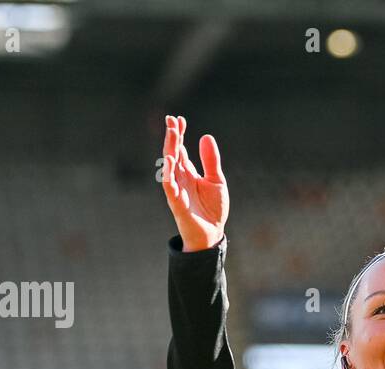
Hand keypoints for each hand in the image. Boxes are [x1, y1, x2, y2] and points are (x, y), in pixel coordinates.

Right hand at [160, 114, 228, 251]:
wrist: (212, 233)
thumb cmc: (213, 209)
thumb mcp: (216, 181)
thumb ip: (210, 161)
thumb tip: (205, 136)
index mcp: (188, 172)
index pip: (181, 149)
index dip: (179, 134)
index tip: (179, 119)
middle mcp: (180, 178)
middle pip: (173, 153)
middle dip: (172, 137)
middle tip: (171, 120)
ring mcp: (177, 189)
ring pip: (169, 166)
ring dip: (170, 149)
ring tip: (172, 133)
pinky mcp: (176, 202)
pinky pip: (169, 186)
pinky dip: (168, 173)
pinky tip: (170, 160)